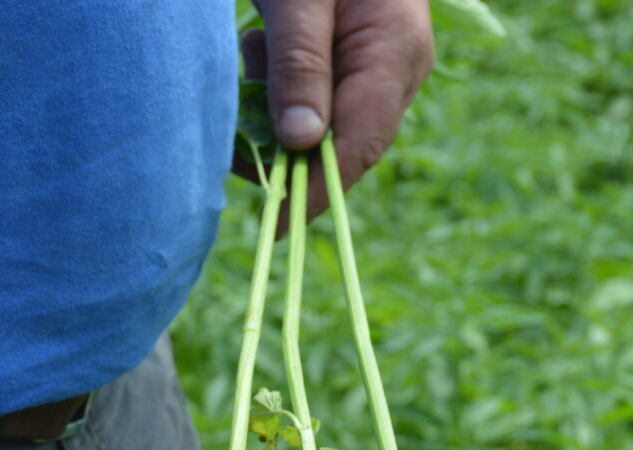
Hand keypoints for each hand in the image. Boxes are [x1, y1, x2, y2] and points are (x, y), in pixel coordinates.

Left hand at [244, 0, 433, 223]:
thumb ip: (299, 63)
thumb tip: (298, 143)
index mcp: (396, 51)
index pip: (360, 145)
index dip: (319, 191)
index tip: (278, 224)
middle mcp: (396, 67)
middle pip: (340, 140)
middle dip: (282, 142)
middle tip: (235, 122)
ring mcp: (379, 63)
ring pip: (321, 119)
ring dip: (274, 102)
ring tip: (258, 44)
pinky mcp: (355, 56)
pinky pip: (316, 93)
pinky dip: (279, 82)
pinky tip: (265, 41)